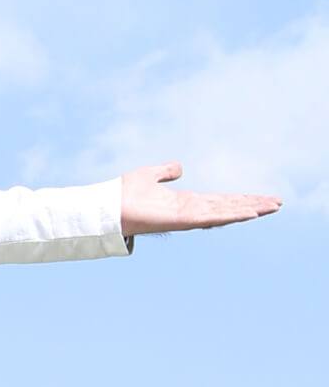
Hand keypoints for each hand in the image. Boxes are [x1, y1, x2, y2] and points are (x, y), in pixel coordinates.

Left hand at [119, 161, 281, 236]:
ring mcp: (188, 216)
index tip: (261, 198)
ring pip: (225, 212)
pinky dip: (231, 214)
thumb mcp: (149, 176)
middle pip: (229, 207)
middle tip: (278, 203)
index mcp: (186, 202)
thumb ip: (164, 171)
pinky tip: (250, 212)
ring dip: (249, 209)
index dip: (241, 200)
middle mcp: (191, 211)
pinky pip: (212, 217)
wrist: (108, 206)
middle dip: (253, 205)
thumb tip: (178, 167)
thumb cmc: (124, 194)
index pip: (220, 201)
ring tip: (272, 207)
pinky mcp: (183, 219)